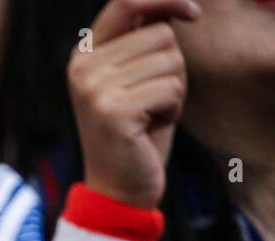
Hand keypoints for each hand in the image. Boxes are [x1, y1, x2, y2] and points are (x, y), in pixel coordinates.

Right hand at [68, 0, 199, 208]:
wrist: (118, 188)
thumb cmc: (134, 132)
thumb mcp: (135, 78)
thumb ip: (142, 40)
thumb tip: (172, 5)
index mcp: (83, 55)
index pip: (127, 2)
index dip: (165, 0)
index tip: (192, 13)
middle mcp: (83, 67)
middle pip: (160, 34)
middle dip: (171, 67)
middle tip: (150, 101)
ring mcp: (94, 88)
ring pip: (171, 61)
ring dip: (174, 90)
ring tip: (149, 115)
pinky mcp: (114, 110)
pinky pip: (172, 88)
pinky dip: (173, 109)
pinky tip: (150, 127)